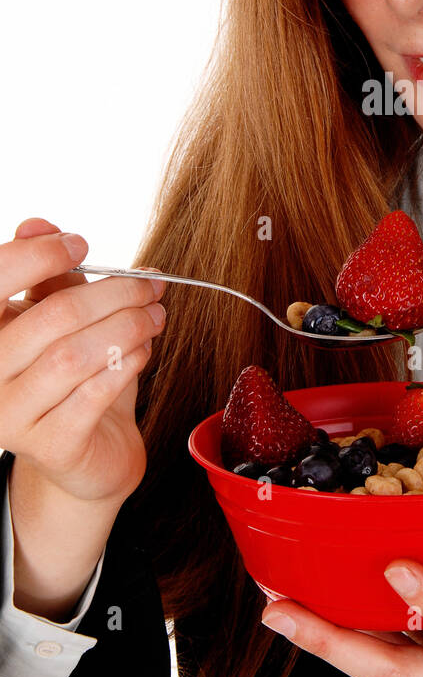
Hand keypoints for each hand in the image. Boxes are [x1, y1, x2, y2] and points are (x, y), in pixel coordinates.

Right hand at [0, 217, 165, 502]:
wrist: (89, 452)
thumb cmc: (72, 377)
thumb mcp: (58, 321)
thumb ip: (48, 277)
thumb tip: (38, 224)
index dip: (36, 256)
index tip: (80, 244)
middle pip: (51, 317)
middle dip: (112, 293)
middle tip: (149, 285)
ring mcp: (12, 417)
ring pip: (73, 356)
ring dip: (127, 326)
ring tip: (154, 315)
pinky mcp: (51, 446)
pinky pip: (95, 393)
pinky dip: (128, 363)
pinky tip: (144, 350)